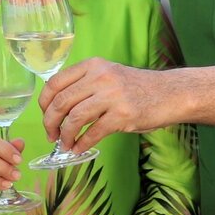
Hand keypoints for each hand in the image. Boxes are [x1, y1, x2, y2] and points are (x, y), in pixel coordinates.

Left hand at [38, 57, 178, 151]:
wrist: (170, 93)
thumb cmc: (136, 88)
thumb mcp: (108, 75)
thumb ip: (85, 85)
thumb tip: (57, 108)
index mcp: (92, 65)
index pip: (55, 83)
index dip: (44, 103)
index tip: (45, 116)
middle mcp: (100, 77)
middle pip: (61, 102)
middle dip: (50, 123)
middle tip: (51, 135)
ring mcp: (112, 95)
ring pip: (74, 118)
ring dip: (65, 136)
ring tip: (66, 144)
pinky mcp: (123, 115)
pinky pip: (93, 133)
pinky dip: (82, 143)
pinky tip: (80, 148)